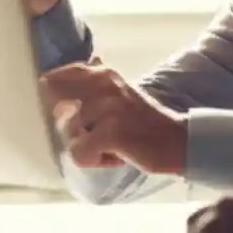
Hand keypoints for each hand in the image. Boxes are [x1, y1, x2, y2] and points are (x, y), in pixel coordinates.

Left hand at [41, 61, 187, 173]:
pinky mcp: (111, 132)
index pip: (53, 79)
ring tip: (114, 145)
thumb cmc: (145, 122)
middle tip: (98, 133)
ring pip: (70, 136)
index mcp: (102, 74)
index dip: (53, 101)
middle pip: (56, 111)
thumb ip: (92, 85)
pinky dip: (96, 161)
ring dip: (89, 147)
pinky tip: (117, 156)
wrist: (179, 140)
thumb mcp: (119, 93)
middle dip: (73, 129)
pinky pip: (80, 153)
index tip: (68, 113)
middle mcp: (102, 85)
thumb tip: (65, 72)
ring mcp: (106, 108)